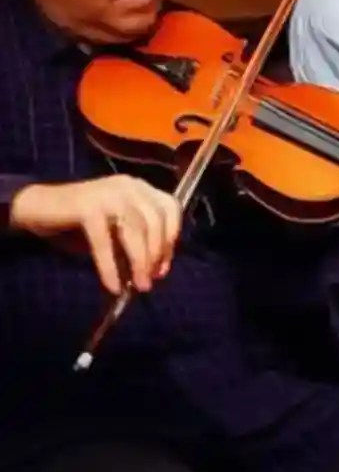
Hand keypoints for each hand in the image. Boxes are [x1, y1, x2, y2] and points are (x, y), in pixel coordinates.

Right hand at [10, 176, 180, 294]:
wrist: (35, 207)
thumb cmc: (79, 222)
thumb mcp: (115, 229)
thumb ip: (137, 241)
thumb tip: (156, 270)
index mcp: (140, 187)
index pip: (170, 208)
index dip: (172, 238)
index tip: (164, 266)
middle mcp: (129, 186)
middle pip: (156, 221)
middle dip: (157, 254)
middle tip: (151, 280)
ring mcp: (108, 193)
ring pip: (135, 231)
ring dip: (140, 262)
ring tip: (139, 285)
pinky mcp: (88, 207)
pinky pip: (105, 242)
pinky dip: (110, 267)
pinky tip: (113, 285)